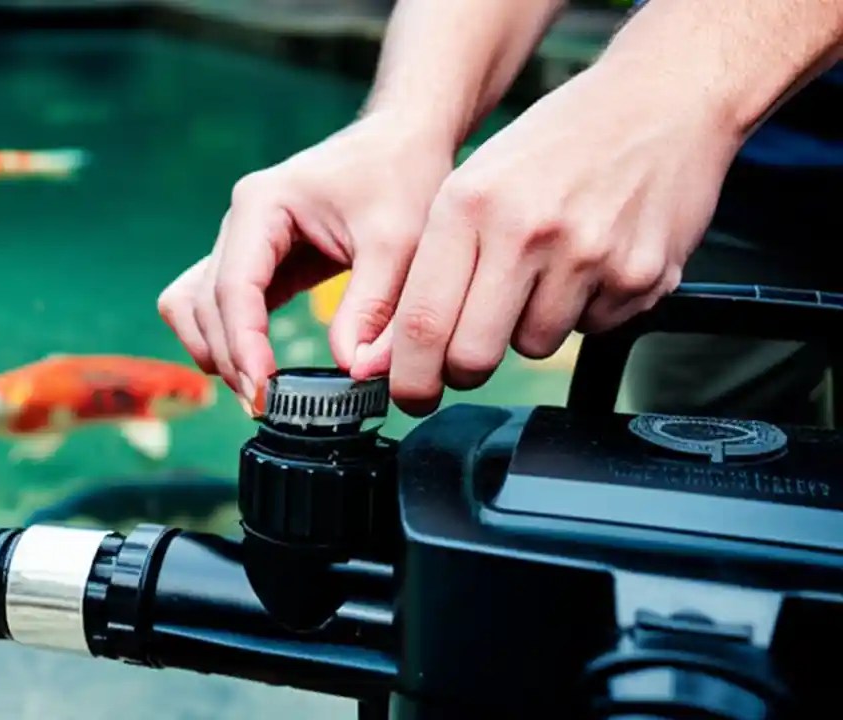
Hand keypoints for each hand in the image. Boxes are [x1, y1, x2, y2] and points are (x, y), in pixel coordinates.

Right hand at [157, 113, 453, 410]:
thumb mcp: (398, 241)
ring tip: (259, 394)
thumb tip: (351, 369)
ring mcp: (239, 243)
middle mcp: (239, 222)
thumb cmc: (401, 178)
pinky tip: (256, 370)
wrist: (401, 144)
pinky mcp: (253, 263)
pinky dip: (226, 340)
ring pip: (195, 307)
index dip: (243, 345)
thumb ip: (373, 305)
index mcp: (262, 205)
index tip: (264, 390)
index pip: (233, 287)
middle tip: (267, 407)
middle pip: (207, 305)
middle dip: (232, 358)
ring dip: (217, 352)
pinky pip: (215, 306)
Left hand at [351, 58, 745, 415]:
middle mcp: (527, 230)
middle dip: (462, 371)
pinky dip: (585, 309)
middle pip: (473, 354)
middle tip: (465, 358)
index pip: (421, 321)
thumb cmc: (555, 145)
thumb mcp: (475, 182)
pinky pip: (592, 329)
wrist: (661, 99)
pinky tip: (592, 260)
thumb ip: (432, 261)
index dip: (408, 374)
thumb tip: (392, 349)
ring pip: (533, 346)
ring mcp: (588, 255)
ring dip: (529, 328)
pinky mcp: (641, 275)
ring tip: (547, 269)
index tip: (408, 394)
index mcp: (470, 204)